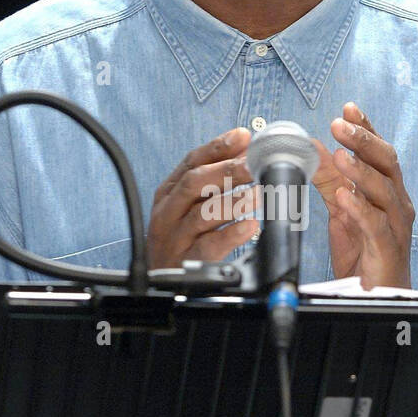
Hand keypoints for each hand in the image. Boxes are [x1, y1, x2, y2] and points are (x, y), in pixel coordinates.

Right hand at [147, 127, 260, 268]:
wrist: (159, 279)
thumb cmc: (179, 238)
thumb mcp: (187, 205)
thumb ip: (212, 178)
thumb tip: (244, 149)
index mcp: (169, 193)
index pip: (191, 162)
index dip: (217, 148)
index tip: (242, 137)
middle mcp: (169, 211)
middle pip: (194, 183)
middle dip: (227, 171)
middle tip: (255, 164)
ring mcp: (175, 237)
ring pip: (202, 214)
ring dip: (234, 201)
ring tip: (258, 194)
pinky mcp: (186, 260)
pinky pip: (209, 246)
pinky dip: (231, 235)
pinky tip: (250, 226)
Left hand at [311, 101, 414, 289]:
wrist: (376, 297)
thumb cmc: (365, 255)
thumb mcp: (341, 212)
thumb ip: (330, 181)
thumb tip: (312, 149)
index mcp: (387, 191)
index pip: (379, 153)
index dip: (366, 129)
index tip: (349, 108)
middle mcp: (396, 204)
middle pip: (387, 163)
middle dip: (363, 141)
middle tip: (339, 124)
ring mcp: (396, 226)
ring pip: (384, 190)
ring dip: (361, 170)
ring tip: (340, 154)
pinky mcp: (387, 249)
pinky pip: (376, 225)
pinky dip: (360, 209)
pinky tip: (344, 196)